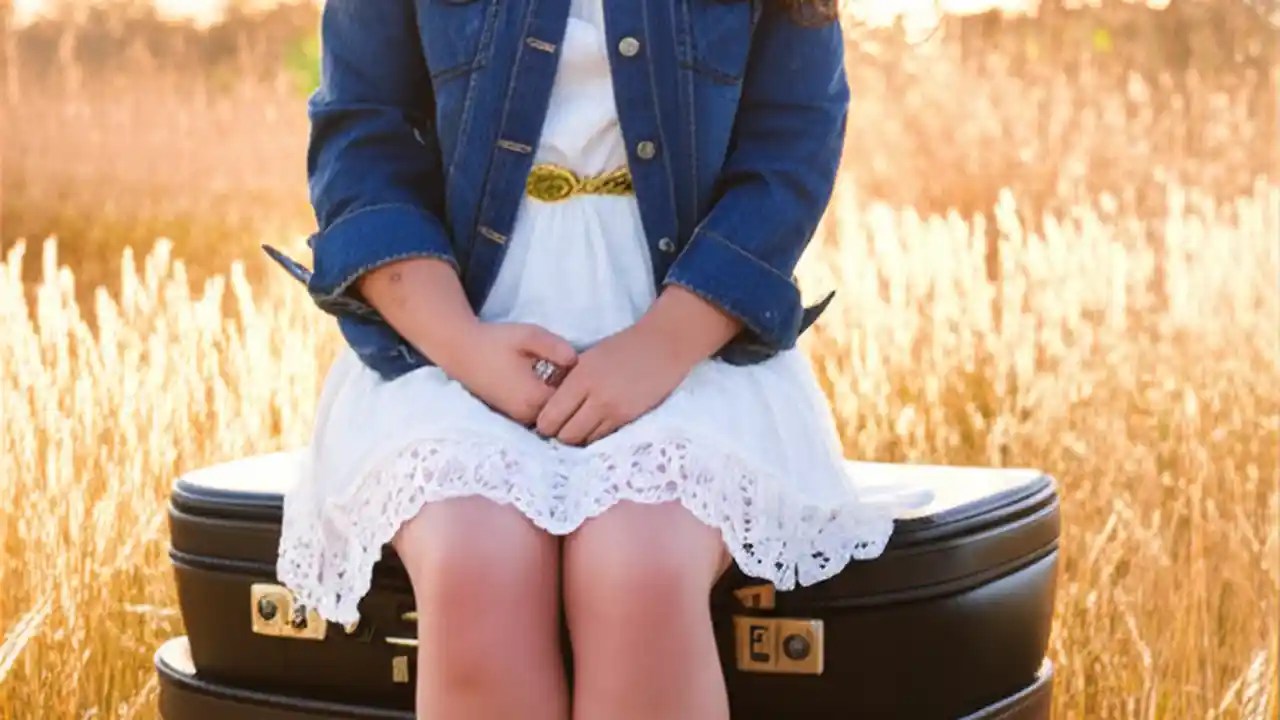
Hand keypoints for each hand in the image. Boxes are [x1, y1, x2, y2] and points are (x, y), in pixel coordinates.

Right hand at [445, 322, 578, 426]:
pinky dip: (543, 399)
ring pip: (550, 412)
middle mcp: (528, 415)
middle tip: (566, 369)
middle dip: (569, 393)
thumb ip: (556, 347)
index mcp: (535, 398)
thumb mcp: (530, 335)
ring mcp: (518, 418)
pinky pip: (538, 411)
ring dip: (556, 397)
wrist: (462, 351)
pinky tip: (542, 379)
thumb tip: (576, 361)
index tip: (577, 366)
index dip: (578, 383)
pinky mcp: (512, 415)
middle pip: (563, 410)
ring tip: (555, 372)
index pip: (572, 400)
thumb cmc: (496, 341)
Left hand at [534, 322, 698, 445]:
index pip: (549, 417)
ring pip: (583, 441)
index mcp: (579, 378)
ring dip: (578, 438)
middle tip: (561, 429)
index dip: (544, 424)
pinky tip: (596, 427)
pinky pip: (603, 438)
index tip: (546, 421)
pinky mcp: (629, 418)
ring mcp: (613, 410)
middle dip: (559, 435)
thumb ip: (567, 381)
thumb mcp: (587, 358)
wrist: (662, 346)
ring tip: (580, 428)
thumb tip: (546, 405)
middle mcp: (595, 397)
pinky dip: (595, 436)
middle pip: (564, 435)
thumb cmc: (623, 348)